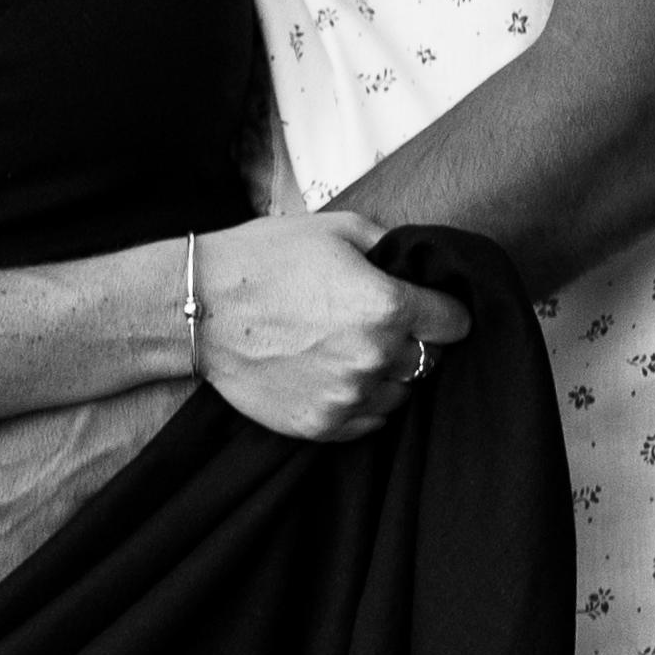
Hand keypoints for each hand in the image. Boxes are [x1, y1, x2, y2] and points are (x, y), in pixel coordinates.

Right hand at [196, 216, 467, 441]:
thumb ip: (391, 247)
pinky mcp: (321, 425)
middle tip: (378, 324)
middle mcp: (374, 357)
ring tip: (351, 350)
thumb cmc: (264, 260)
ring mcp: (347, 397)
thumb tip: (420, 264)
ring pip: (401, 394)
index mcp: (386, 306)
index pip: (456, 323)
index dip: (444, 310)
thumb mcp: (336, 229)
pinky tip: (332, 374)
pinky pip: (368, 422)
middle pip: (430, 360)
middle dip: (413, 340)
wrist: (198, 309)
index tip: (429, 307)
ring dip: (388, 375)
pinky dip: (361, 401)